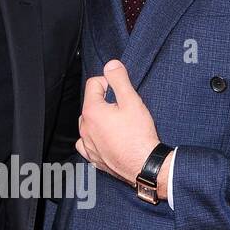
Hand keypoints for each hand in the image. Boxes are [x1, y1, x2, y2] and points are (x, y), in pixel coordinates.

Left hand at [76, 60, 172, 200]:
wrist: (144, 165)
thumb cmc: (138, 135)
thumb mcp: (132, 101)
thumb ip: (119, 80)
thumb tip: (111, 65)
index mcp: (92, 111)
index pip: (93, 84)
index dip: (108, 82)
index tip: (120, 90)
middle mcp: (85, 128)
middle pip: (90, 103)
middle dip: (104, 101)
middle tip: (122, 108)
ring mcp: (87, 144)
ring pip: (88, 123)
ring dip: (100, 120)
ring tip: (118, 124)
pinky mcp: (93, 157)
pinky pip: (87, 143)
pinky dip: (95, 138)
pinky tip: (107, 138)